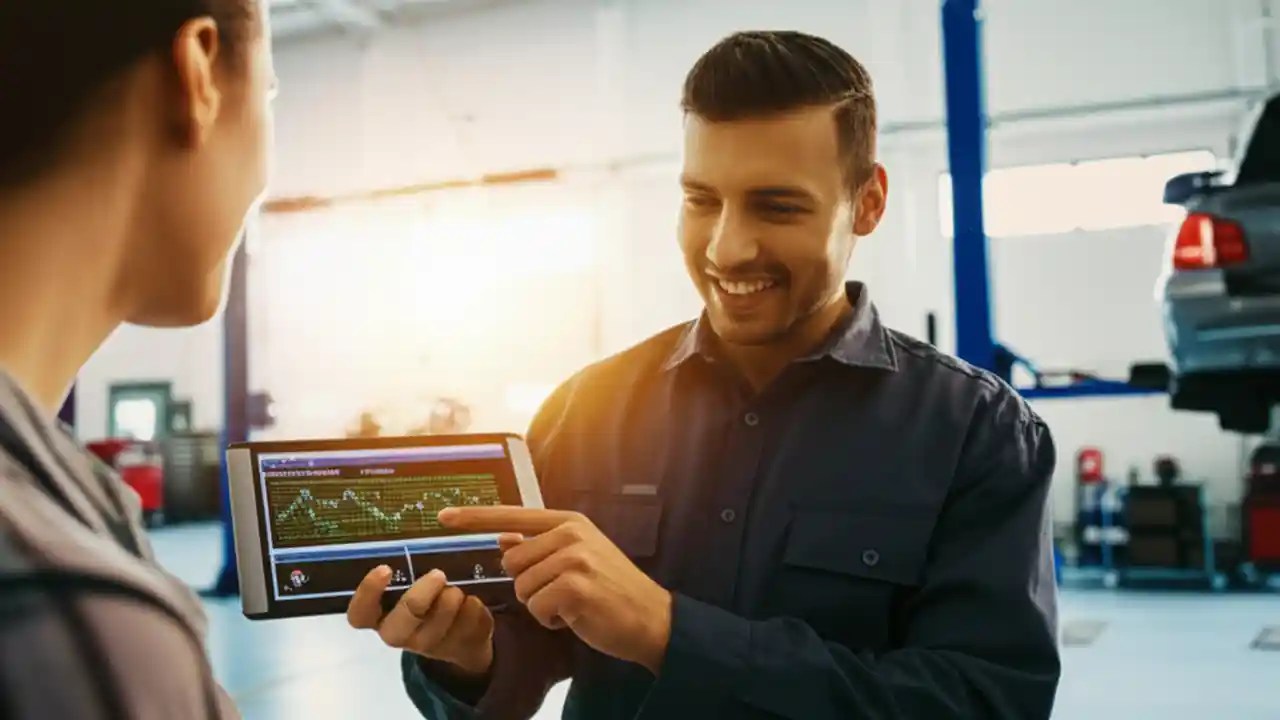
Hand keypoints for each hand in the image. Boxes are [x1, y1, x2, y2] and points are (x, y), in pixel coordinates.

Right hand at [347, 565, 494, 678]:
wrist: (462, 634)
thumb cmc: (429, 595)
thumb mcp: (416, 579)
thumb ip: (415, 562)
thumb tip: (437, 523)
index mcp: (380, 616)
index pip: (360, 613)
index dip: (368, 594)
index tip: (386, 568)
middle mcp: (400, 634)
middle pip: (401, 623)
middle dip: (419, 598)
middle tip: (438, 575)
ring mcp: (429, 646)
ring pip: (437, 628)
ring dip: (450, 602)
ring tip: (458, 588)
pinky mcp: (459, 649)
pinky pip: (467, 630)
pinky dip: (474, 610)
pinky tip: (476, 600)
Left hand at [440, 506, 671, 674]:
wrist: (651, 617)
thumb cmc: (611, 590)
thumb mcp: (577, 558)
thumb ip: (540, 546)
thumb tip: (504, 538)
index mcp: (569, 522)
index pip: (512, 516)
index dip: (475, 517)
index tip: (444, 517)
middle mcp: (570, 534)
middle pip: (511, 561)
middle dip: (528, 585)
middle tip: (563, 592)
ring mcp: (574, 558)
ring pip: (521, 587)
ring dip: (541, 605)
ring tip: (573, 604)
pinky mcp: (575, 586)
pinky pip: (536, 608)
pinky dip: (551, 620)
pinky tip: (576, 615)